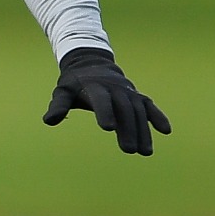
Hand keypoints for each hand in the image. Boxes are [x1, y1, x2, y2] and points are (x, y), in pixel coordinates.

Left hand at [42, 47, 170, 154]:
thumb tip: (49, 120)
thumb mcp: (63, 92)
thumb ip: (58, 105)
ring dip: (143, 130)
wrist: (91, 63)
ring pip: (137, 110)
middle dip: (127, 129)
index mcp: (94, 87)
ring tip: (144, 152)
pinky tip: (165, 131)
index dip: (105, 112)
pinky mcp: (136, 95)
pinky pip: (148, 105)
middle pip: (123, 109)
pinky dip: (157, 116)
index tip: (108, 129)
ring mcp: (127, 91)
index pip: (101, 100)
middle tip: (129, 151)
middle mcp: (114, 88)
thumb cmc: (74, 83)